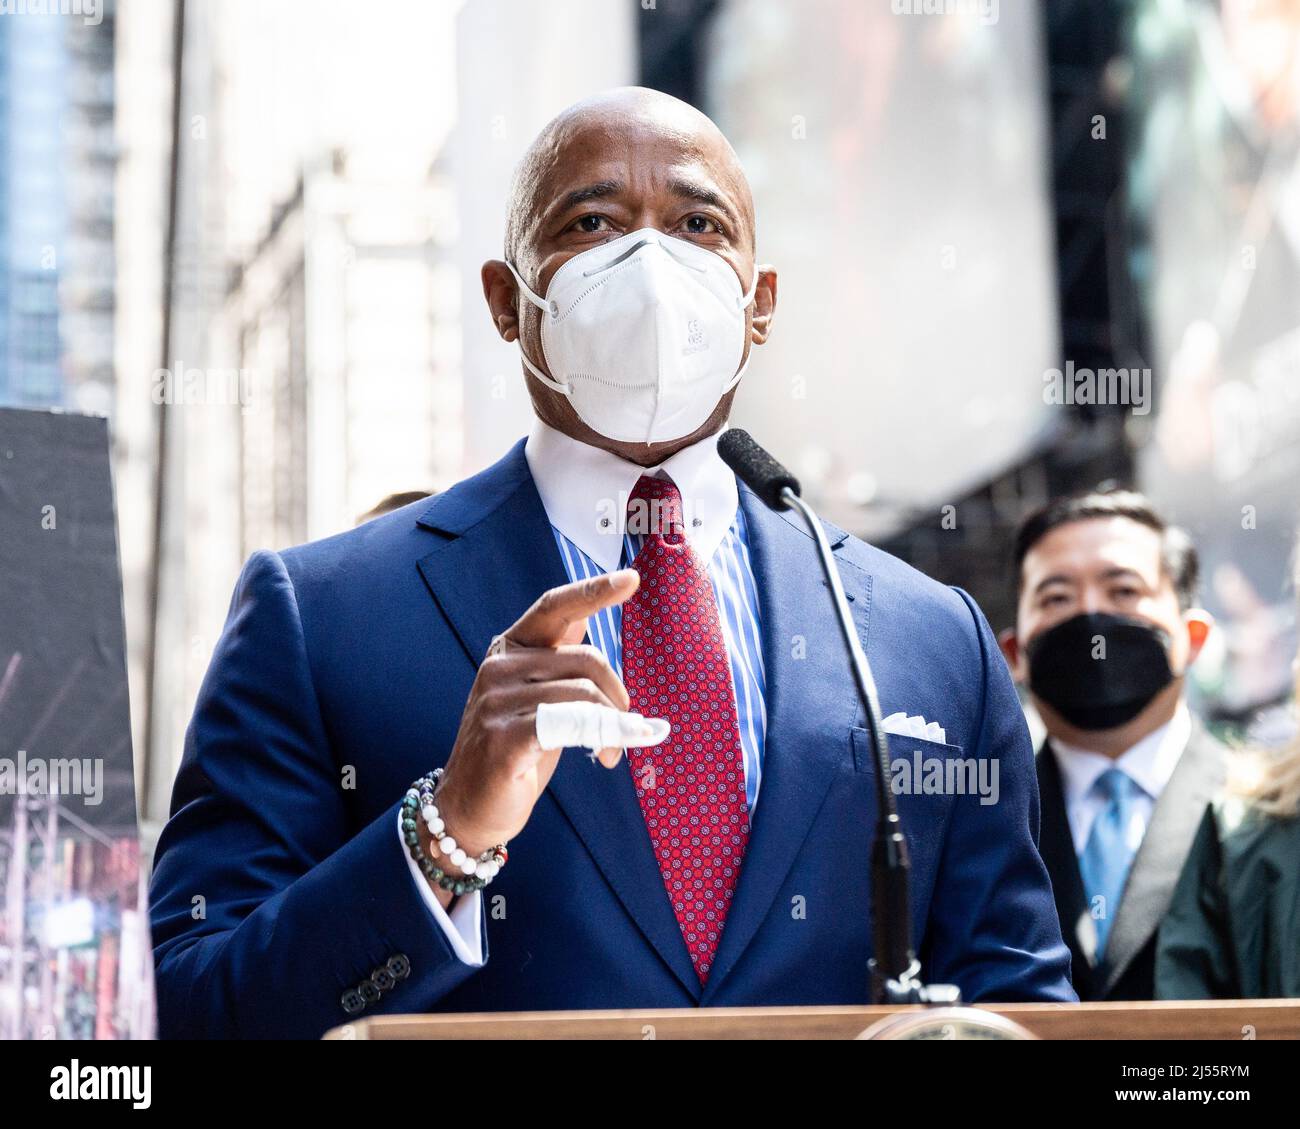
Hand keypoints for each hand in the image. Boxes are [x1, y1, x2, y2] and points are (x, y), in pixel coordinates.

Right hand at [430, 569, 642, 868]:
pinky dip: (602, 738)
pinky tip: (606, 756)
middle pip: (585, 659)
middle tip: (630, 725)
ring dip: (614, 726)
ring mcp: (496, 701)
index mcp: (509, 649)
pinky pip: (570, 725)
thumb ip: (559, 663)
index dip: (594, 591)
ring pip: (583, 695)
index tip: (631, 579)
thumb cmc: (514, 752)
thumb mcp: (539, 699)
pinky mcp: (503, 737)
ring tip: (615, 749)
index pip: (555, 607)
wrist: (470, 809)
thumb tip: (587, 619)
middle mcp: (499, 666)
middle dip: (617, 694)